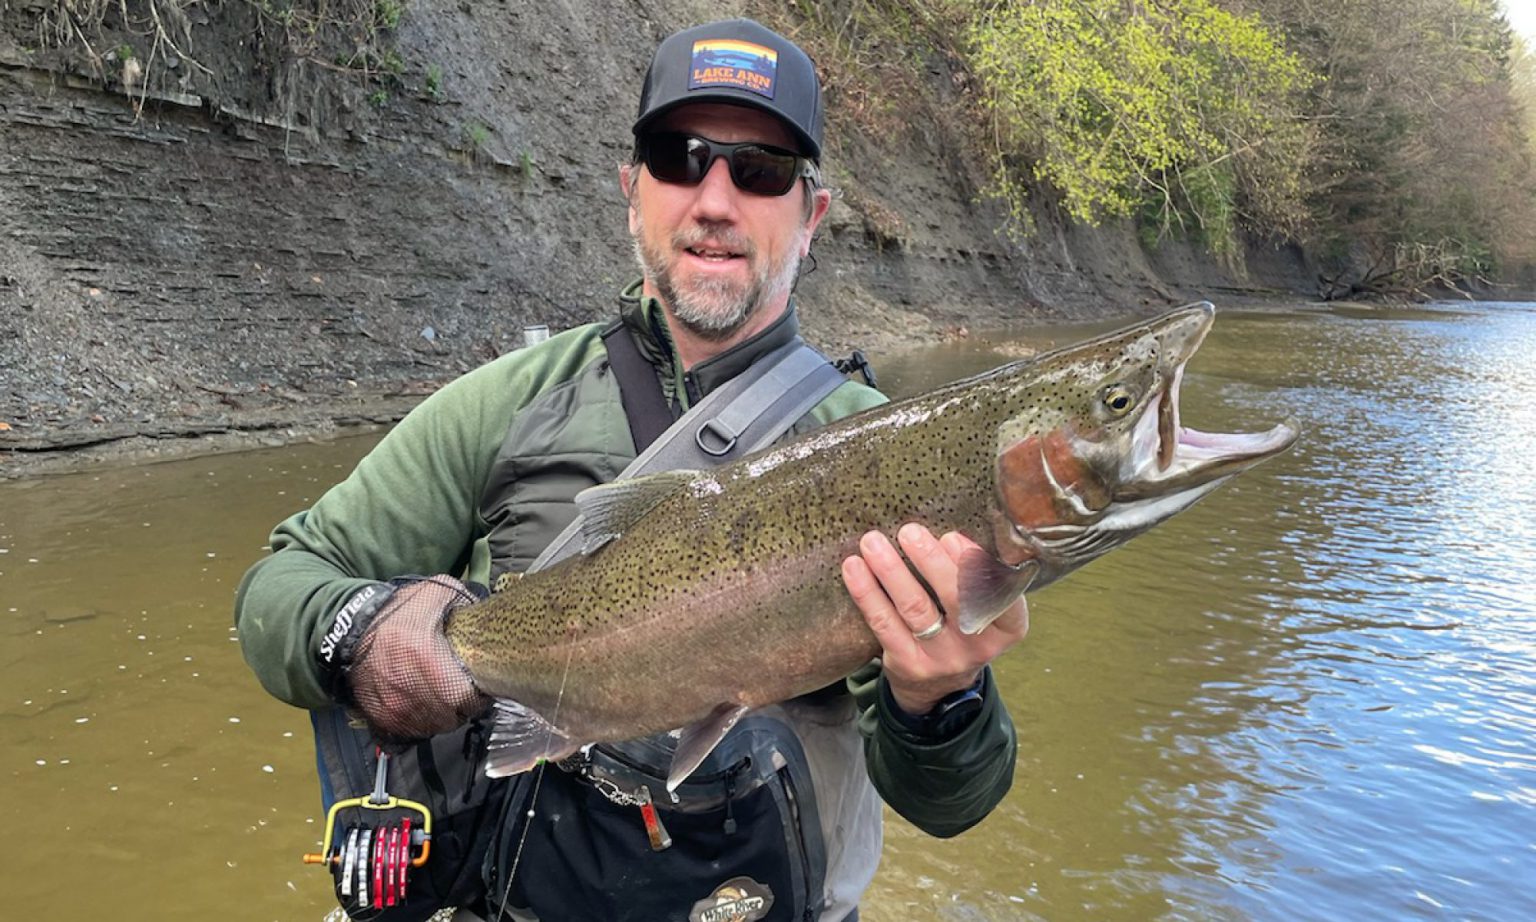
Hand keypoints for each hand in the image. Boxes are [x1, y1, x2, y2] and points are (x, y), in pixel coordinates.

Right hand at [344, 576, 490, 741]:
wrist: (349, 630)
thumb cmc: (396, 613)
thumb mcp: (432, 592)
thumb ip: (462, 598)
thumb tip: (484, 610)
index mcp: (425, 657)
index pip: (466, 698)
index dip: (477, 696)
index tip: (477, 687)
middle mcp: (408, 688)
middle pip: (451, 718)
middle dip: (462, 708)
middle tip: (462, 693)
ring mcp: (393, 707)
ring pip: (432, 727)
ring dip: (443, 718)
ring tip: (445, 701)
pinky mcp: (380, 717)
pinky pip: (411, 732)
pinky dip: (422, 723)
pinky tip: (425, 707)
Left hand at [842, 524, 1028, 715]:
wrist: (938, 684)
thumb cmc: (961, 625)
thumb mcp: (984, 608)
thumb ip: (976, 574)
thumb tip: (944, 528)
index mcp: (1006, 628)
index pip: (1001, 597)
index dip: (976, 567)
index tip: (951, 537)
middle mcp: (977, 646)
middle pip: (955, 599)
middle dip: (930, 561)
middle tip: (909, 532)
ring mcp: (942, 659)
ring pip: (915, 609)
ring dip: (892, 571)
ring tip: (873, 542)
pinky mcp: (908, 664)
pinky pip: (884, 623)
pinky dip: (867, 592)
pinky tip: (854, 567)